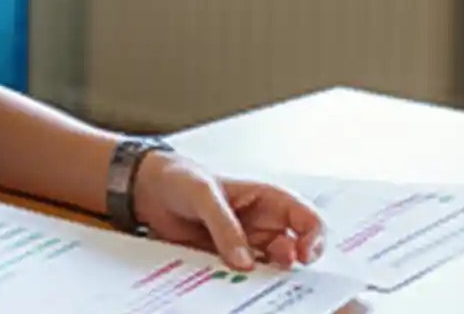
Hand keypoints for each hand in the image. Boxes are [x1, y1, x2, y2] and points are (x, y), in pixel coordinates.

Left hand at [131, 153, 326, 271]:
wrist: (150, 189)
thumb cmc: (182, 177)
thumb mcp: (203, 194)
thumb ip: (224, 225)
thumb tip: (244, 261)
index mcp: (269, 200)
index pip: (308, 220)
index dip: (313, 239)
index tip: (302, 256)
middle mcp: (263, 225)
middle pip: (293, 252)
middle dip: (288, 267)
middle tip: (271, 276)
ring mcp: (246, 245)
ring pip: (268, 270)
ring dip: (262, 279)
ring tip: (245, 284)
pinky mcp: (226, 260)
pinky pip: (240, 278)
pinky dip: (237, 285)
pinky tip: (227, 287)